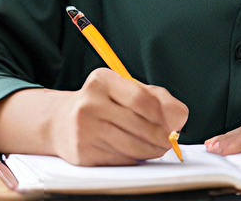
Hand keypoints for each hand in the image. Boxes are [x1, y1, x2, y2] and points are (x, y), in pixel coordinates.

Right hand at [0, 68, 187, 165]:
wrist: (61, 123)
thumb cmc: (103, 104)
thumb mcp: (125, 91)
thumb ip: (157, 98)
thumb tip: (179, 118)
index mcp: (102, 80)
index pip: (141, 98)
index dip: (162, 114)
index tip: (173, 124)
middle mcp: (89, 102)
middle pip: (137, 123)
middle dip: (160, 136)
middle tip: (169, 141)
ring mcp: (83, 129)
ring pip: (130, 145)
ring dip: (151, 151)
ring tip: (159, 149)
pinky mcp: (82, 152)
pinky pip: (119, 158)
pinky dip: (135, 159)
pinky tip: (139, 155)